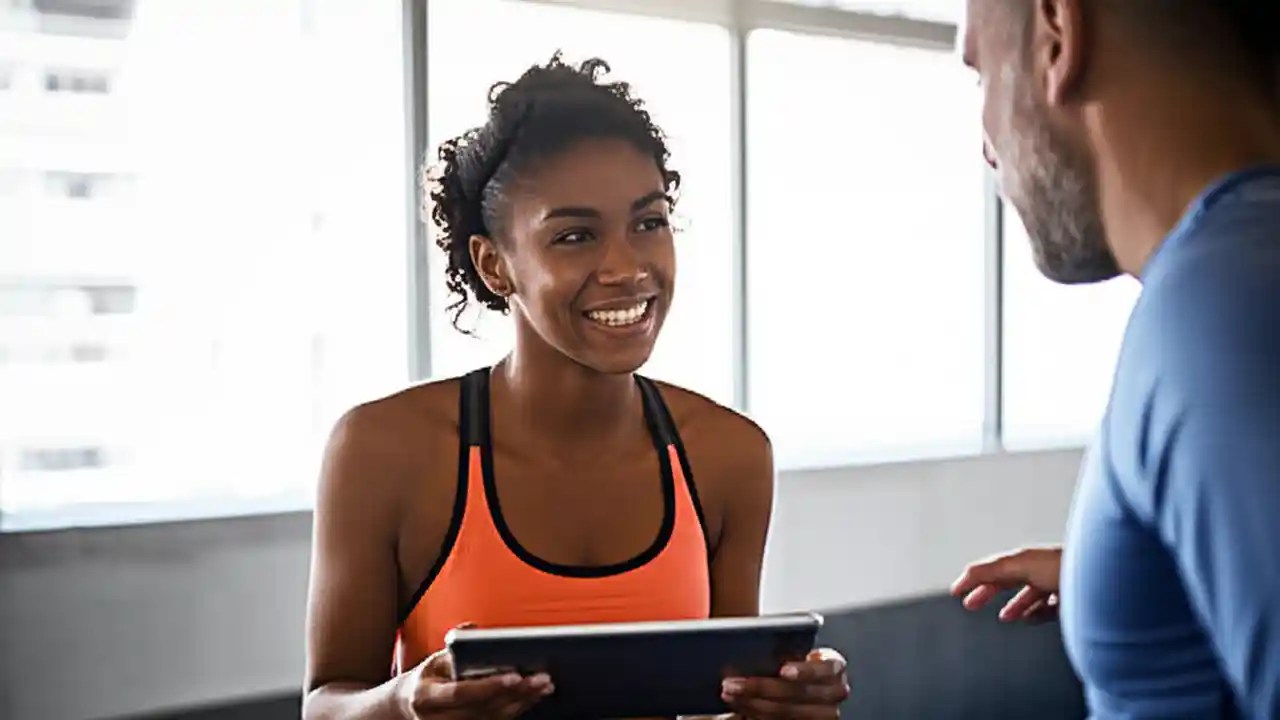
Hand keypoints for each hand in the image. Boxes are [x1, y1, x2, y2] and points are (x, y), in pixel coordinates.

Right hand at [397, 646, 552, 718]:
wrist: (414, 707)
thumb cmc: (430, 678)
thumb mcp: (434, 659)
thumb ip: (454, 646)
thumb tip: (472, 628)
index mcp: (427, 697)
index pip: (461, 693)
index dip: (488, 685)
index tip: (514, 675)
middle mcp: (440, 718)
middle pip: (484, 708)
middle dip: (515, 693)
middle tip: (541, 678)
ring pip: (495, 718)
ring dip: (523, 701)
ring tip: (544, 685)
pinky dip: (519, 708)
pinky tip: (534, 696)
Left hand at [720, 647, 848, 718]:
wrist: (804, 685)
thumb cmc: (796, 661)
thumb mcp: (796, 651)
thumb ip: (785, 647)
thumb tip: (755, 642)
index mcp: (836, 666)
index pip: (826, 668)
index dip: (804, 671)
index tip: (783, 670)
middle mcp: (835, 692)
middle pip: (797, 693)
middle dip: (761, 688)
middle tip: (731, 682)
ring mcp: (824, 714)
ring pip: (785, 712)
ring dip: (752, 703)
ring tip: (729, 693)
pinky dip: (756, 714)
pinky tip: (739, 706)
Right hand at [950, 545, 1062, 623]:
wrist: (1104, 580)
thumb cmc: (1064, 568)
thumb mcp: (1020, 565)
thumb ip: (992, 570)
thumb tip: (966, 574)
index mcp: (1024, 559)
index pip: (991, 569)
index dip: (972, 580)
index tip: (956, 592)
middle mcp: (1039, 568)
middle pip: (1007, 580)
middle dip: (988, 591)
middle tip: (970, 604)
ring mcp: (1055, 583)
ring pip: (1028, 595)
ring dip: (1013, 605)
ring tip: (1004, 616)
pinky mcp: (1070, 598)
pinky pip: (1048, 607)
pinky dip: (1036, 612)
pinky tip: (1031, 618)